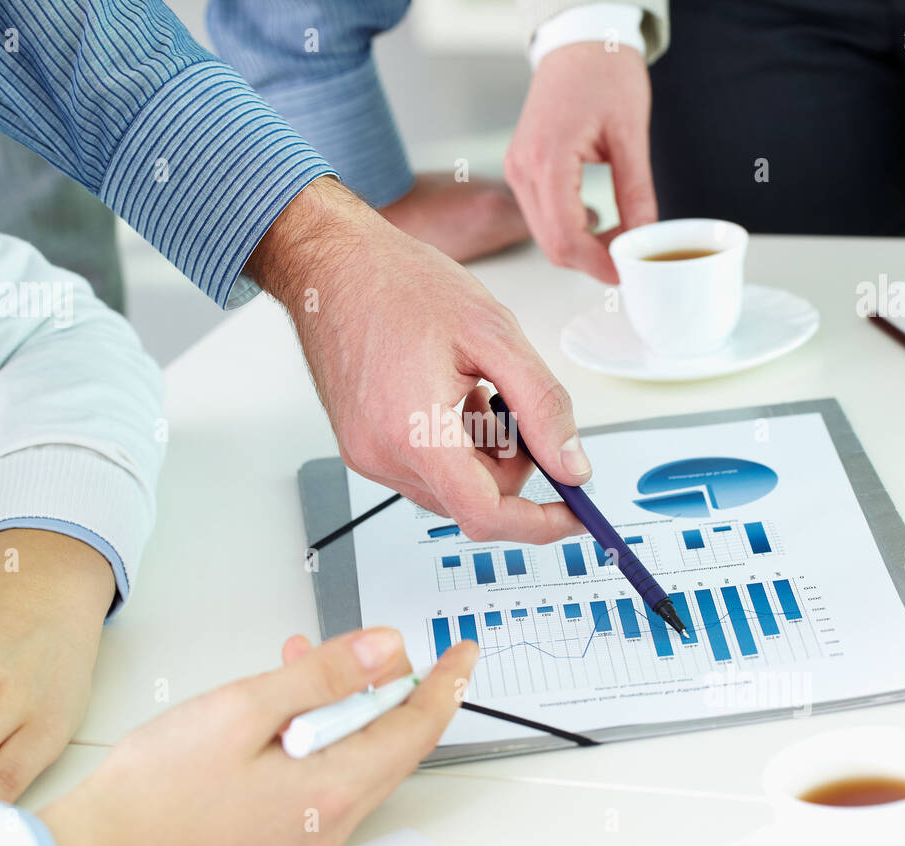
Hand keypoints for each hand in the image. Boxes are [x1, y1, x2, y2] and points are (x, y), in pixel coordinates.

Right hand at [40, 627, 477, 845]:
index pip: (417, 727)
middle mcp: (330, 818)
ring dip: (345, 703)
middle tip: (380, 646)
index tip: (462, 652)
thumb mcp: (244, 709)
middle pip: (390, 742)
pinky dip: (317, 730)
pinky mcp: (282, 832)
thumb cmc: (157, 792)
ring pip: (355, 754)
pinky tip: (281, 703)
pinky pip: (323, 772)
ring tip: (306, 661)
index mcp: (332, 788)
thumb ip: (323, 675)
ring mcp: (306, 831)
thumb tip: (384, 649)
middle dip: (390, 686)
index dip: (447, 683)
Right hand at [249, 176, 587, 543]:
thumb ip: (542, 405)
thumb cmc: (400, 285)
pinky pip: (424, 470)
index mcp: (414, 433)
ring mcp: (366, 455)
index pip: (485, 514)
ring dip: (483, 453)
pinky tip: (452, 395)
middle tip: (517, 405)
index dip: (538, 522)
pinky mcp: (360, 447)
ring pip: (451, 488)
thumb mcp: (494, 334)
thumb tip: (573, 464)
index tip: (571, 513)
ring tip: (476, 389)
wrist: (332, 264)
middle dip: (512, 464)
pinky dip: (454, 445)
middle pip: (473, 500)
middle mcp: (382, 456)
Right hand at [505, 42, 656, 284]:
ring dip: (579, 248)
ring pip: (544, 235)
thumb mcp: (631, 133)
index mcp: (547, 159)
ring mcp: (518, 170)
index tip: (626, 273)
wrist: (579, 42)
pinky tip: (598, 224)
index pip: (566, 235)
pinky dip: (569, 230)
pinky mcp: (522, 169)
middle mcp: (523, 169)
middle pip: (551, 244)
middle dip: (590, 260)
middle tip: (628, 259)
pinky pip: (541, 217)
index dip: (597, 263)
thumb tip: (643, 237)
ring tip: (618, 239)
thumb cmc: (603, 73)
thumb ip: (635, 191)